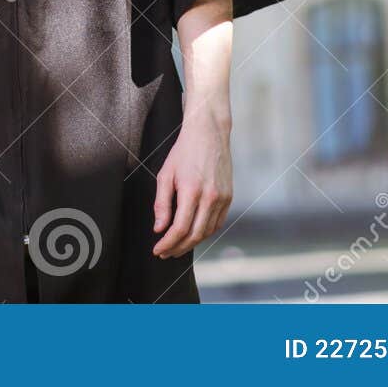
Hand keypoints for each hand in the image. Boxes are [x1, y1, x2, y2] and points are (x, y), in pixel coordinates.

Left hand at [152, 108, 231, 257]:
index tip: (158, 250)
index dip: (168, 243)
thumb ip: (162, 204)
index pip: (180, 228)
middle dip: (178, 248)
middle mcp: (210, 197)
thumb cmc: (184, 152)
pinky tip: (193, 234)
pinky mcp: (229, 197)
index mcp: (192, 191)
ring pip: (207, 232)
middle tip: (165, 253)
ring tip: (177, 246)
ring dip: (191, 243)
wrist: (208, 133)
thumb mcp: (165, 174)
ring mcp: (222, 198)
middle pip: (195, 235)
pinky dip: (205, 233)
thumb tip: (159, 229)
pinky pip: (217, 223)